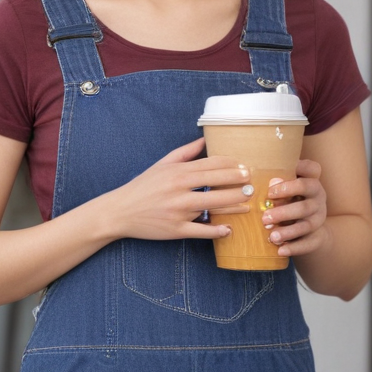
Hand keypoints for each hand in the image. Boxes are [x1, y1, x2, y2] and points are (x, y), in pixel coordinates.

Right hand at [107, 138, 250, 241]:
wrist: (120, 211)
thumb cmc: (143, 186)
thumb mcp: (161, 164)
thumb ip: (184, 152)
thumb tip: (204, 140)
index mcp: (178, 172)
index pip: (211, 165)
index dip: (232, 165)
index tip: (245, 167)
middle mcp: (180, 190)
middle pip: (216, 183)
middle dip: (238, 182)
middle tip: (252, 182)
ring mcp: (178, 211)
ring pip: (213, 205)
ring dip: (234, 203)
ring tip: (248, 202)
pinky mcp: (176, 230)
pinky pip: (201, 231)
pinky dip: (217, 231)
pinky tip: (228, 229)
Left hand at [261, 159, 328, 256]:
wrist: (310, 222)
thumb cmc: (293, 197)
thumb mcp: (289, 186)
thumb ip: (281, 182)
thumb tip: (272, 182)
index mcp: (312, 185)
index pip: (309, 177)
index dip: (290, 185)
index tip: (270, 191)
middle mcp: (318, 201)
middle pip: (304, 207)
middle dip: (283, 213)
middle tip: (264, 218)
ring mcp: (318, 220)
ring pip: (305, 226)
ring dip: (288, 232)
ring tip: (272, 237)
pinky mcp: (317, 237)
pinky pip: (308, 243)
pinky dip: (294, 248)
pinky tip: (281, 250)